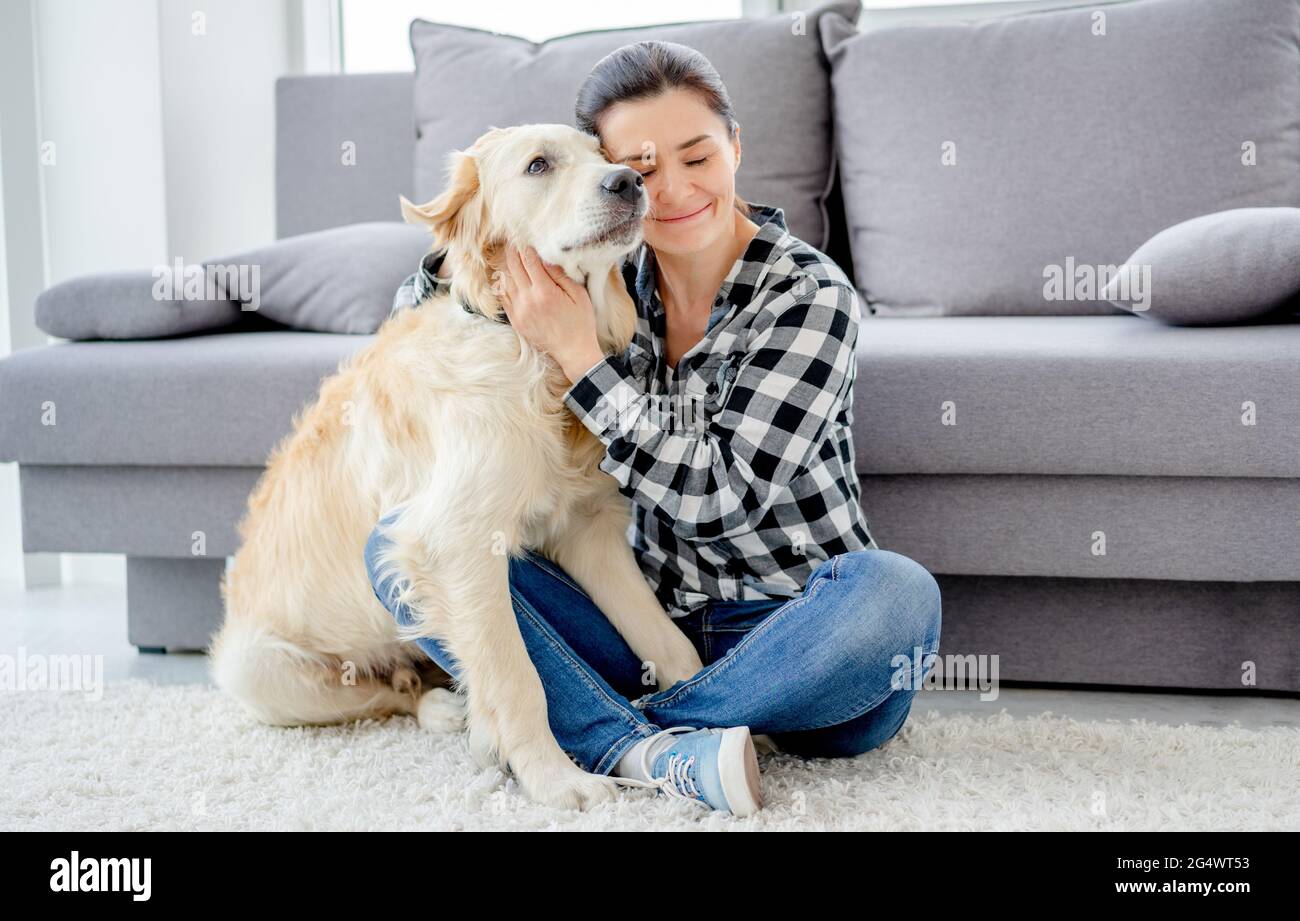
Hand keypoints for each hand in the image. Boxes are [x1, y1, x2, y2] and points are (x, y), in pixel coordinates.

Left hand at [500, 244, 604, 381]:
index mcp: (544, 292)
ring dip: (506, 267)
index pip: (528, 261)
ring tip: (508, 256)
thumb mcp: (578, 295)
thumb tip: (545, 258)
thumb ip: (560, 275)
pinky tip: (506, 276)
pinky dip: (503, 284)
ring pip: (505, 281)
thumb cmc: (580, 322)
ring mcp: (518, 311)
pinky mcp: (515, 320)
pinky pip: (503, 297)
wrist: (573, 351)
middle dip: (511, 252)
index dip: (525, 247)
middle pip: (513, 268)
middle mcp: (527, 300)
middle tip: (511, 241)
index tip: (523, 238)